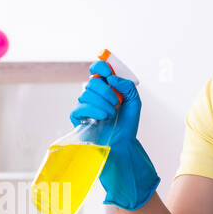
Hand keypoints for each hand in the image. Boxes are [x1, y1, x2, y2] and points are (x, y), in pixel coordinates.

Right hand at [68, 60, 159, 209]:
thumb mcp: (134, 102)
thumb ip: (127, 86)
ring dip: (103, 103)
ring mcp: (84, 107)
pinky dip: (93, 110)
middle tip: (116, 102)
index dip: (100, 67)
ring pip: (86, 94)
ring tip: (112, 114)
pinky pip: (80, 108)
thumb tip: (111, 79)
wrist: (122, 145)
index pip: (97, 70)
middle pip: (92, 82)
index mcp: (106, 88)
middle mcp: (93, 96)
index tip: (108, 72)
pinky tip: (104, 116)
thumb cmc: (127, 125)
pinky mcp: (78, 119)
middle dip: (105, 90)